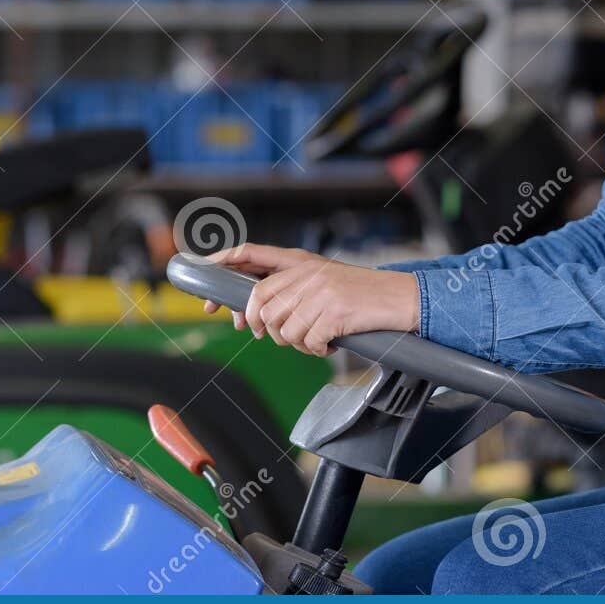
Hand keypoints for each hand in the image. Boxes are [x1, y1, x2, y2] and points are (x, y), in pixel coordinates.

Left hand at [199, 243, 419, 355]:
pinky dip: (315, 349)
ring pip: (280, 326)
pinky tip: (328, 343)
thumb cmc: (360, 295)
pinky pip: (306, 341)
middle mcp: (307, 273)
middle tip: (264, 334)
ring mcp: (320, 292)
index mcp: (301, 262)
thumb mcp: (323, 281)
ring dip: (292, 342)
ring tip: (311, 338)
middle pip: (260, 301)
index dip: (224, 261)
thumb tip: (252, 315)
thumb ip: (291, 290)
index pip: (253, 253)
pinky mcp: (334, 312)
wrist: (400, 299)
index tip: (204, 271)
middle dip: (257, 324)